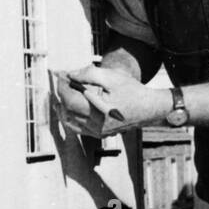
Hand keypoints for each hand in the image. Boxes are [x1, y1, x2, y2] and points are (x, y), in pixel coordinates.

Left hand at [52, 64, 167, 136]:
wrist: (149, 108)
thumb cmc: (132, 90)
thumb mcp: (112, 77)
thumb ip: (89, 74)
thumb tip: (70, 75)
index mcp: (99, 111)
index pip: (70, 99)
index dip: (62, 86)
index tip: (61, 76)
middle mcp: (97, 125)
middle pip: (68, 110)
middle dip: (62, 94)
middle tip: (61, 82)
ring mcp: (98, 132)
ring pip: (70, 121)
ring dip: (62, 107)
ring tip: (59, 95)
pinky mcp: (100, 134)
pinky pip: (78, 129)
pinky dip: (70, 119)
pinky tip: (67, 110)